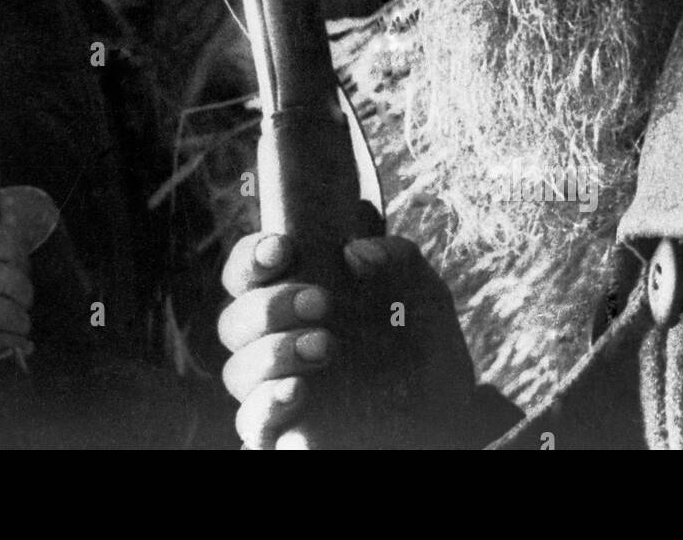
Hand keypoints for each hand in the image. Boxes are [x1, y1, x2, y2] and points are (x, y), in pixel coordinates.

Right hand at [218, 231, 477, 448]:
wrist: (449, 423)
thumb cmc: (426, 354)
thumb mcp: (425, 297)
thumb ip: (399, 259)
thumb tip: (356, 249)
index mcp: (293, 303)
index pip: (247, 273)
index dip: (251, 255)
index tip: (283, 248)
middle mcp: (275, 344)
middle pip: (233, 320)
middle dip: (269, 305)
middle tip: (321, 301)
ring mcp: (276, 391)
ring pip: (237, 369)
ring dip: (273, 351)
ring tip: (325, 346)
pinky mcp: (283, 433)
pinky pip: (252, 422)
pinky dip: (267, 402)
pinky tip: (297, 390)